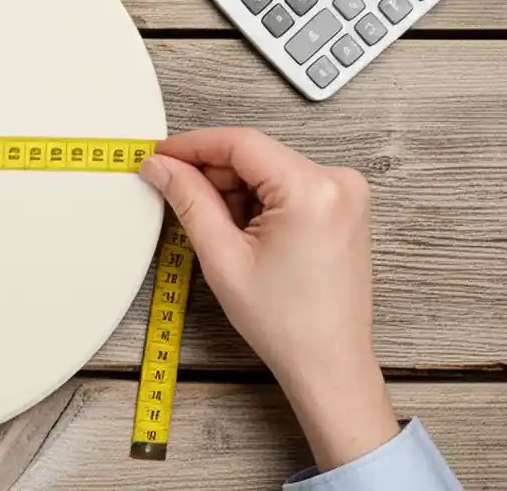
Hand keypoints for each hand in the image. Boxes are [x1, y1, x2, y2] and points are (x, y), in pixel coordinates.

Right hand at [138, 128, 397, 469]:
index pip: (241, 143)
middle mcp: (338, 183)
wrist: (329, 363)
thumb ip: (188, 200)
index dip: (193, 145)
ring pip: (268, 169)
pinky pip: (287, 184)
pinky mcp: (343, 206)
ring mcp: (345, 193)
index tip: (160, 153)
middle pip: (255, 154)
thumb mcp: (222, 258)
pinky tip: (242, 232)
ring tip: (218, 231)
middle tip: (173, 193)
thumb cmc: (286, 323)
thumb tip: (161, 166)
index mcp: (312, 191)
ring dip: (233, 189)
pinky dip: (257, 199)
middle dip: (211, 172)